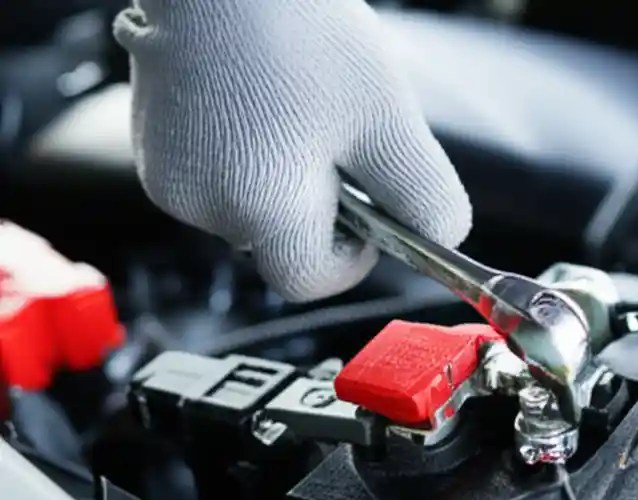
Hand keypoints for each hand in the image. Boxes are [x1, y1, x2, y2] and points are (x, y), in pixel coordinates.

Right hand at [115, 0, 469, 301]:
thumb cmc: (301, 35)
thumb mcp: (388, 123)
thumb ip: (423, 197)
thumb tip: (441, 240)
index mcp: (258, 209)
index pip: (309, 280)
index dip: (352, 257)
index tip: (372, 214)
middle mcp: (200, 204)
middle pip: (278, 243)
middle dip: (318, 207)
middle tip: (338, 141)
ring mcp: (167, 173)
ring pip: (246, 205)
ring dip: (280, 175)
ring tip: (294, 108)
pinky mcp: (151, 142)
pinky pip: (214, 172)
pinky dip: (244, 151)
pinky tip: (258, 99)